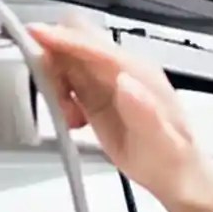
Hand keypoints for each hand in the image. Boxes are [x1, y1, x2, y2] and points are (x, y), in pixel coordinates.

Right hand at [26, 20, 198, 197]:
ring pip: (68, 60)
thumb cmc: (173, 158)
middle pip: (78, 43)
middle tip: (59, 97)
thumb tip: (125, 81)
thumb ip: (144, 111)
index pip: (97, 46)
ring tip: (72, 116)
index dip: (65, 39)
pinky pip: (67, 81)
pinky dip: (59, 95)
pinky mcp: (98, 96)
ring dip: (55, 81)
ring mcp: (109, 82)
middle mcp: (124, 71)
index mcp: (141, 74)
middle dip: (55, 59)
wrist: (175, 174)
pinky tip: (75, 120)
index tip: (36, 36)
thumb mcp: (161, 141)